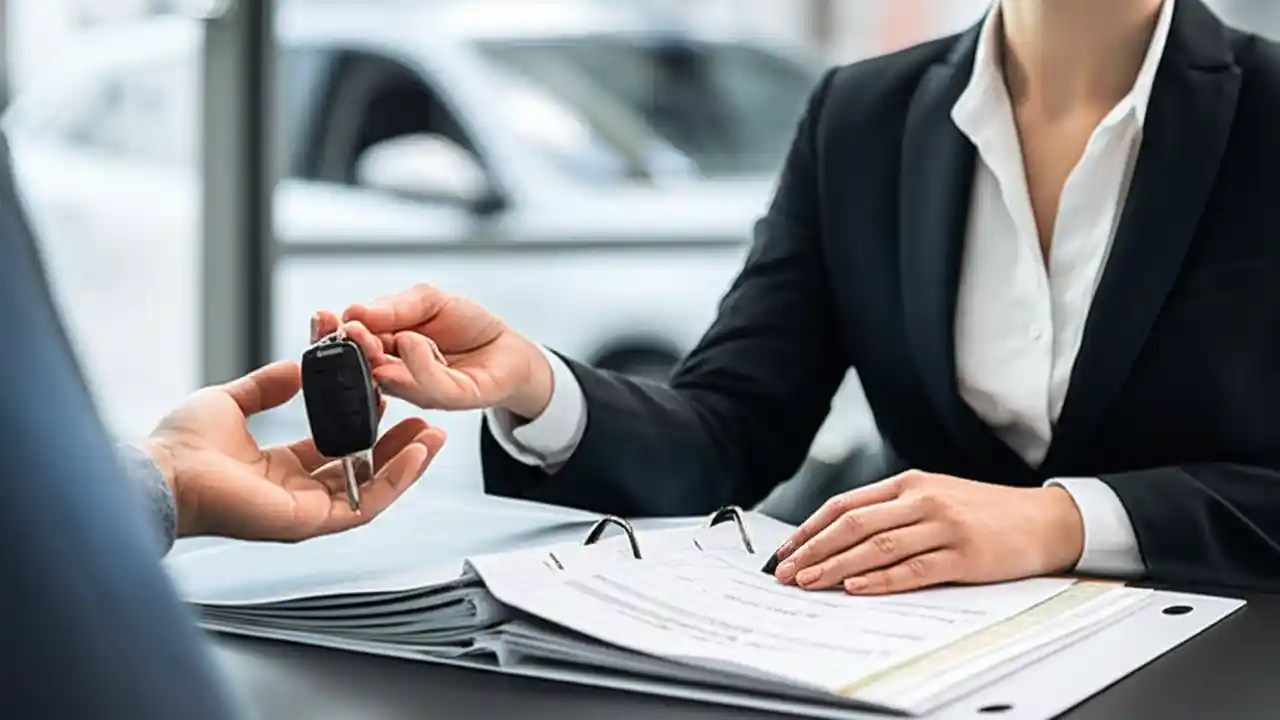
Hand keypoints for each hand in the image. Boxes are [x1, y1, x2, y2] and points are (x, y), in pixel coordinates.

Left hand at [143, 361, 446, 541]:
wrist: (165, 472)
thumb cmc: (182, 446)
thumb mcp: (231, 400)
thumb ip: (266, 386)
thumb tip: (297, 366)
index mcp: (279, 469)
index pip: (336, 450)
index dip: (366, 426)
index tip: (389, 399)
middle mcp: (297, 494)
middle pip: (363, 472)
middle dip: (398, 448)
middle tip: (427, 423)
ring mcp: (307, 512)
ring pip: (373, 490)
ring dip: (407, 464)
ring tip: (435, 436)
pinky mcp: (312, 521)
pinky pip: (366, 504)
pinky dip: (396, 480)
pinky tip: (417, 453)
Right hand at [313, 284, 553, 418]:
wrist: (508, 348)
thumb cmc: (466, 325)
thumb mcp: (428, 301)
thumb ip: (393, 306)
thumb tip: (353, 310)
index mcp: (384, 349)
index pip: (348, 343)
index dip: (331, 332)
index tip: (321, 317)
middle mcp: (395, 375)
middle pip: (360, 367)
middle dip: (349, 347)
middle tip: (345, 329)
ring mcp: (420, 390)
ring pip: (390, 380)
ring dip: (376, 355)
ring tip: (368, 332)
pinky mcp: (452, 398)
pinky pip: (431, 387)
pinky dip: (418, 364)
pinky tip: (411, 342)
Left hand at [773, 471, 1084, 594]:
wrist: (1043, 519)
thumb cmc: (982, 511)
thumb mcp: (934, 495)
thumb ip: (892, 510)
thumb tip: (838, 536)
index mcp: (908, 483)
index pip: (845, 504)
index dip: (810, 528)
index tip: (786, 550)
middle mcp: (922, 499)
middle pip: (853, 525)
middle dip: (814, 550)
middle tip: (787, 572)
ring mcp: (944, 526)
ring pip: (877, 547)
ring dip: (837, 566)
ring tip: (809, 582)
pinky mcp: (965, 555)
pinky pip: (913, 569)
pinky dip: (881, 579)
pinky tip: (856, 588)